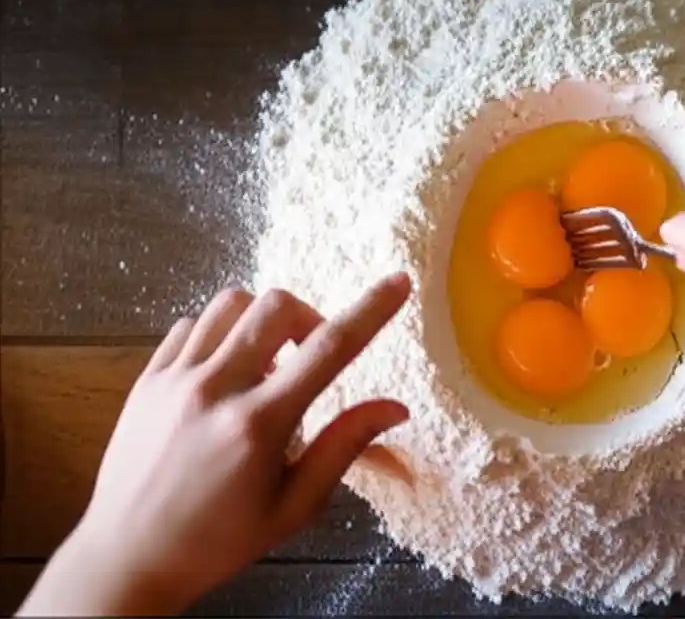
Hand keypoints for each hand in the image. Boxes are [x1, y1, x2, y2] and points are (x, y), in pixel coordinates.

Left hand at [19, 273, 412, 615]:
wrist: (128, 558)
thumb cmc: (219, 540)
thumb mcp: (294, 506)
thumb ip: (344, 447)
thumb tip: (394, 408)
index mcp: (258, 425)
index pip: (329, 349)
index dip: (371, 310)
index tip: (398, 283)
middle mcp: (214, 390)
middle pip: (276, 306)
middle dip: (309, 318)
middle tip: (311, 358)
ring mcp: (173, 380)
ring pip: (231, 304)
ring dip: (264, 322)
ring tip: (268, 364)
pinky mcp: (147, 380)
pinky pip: (191, 325)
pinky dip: (221, 334)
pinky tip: (227, 371)